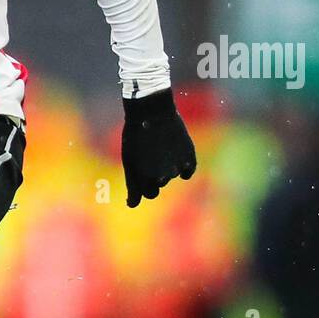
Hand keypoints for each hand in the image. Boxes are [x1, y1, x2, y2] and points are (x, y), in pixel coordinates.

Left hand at [121, 87, 195, 207]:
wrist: (152, 111)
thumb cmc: (136, 136)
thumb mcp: (129, 161)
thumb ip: (133, 186)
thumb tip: (132, 205)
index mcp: (144, 179)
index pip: (149, 193)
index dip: (144, 181)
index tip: (141, 167)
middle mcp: (162, 177)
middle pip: (160, 184)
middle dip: (154, 174)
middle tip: (149, 155)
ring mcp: (177, 167)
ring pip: (172, 175)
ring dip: (166, 166)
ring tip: (158, 147)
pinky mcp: (189, 156)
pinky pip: (187, 171)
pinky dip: (182, 165)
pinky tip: (174, 152)